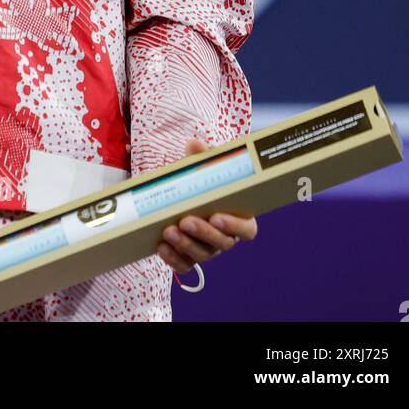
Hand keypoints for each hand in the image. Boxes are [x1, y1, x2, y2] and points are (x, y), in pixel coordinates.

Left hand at [156, 133, 257, 273]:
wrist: (184, 195)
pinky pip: (185, 264)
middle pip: (222, 243)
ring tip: (168, 231)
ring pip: (202, 255)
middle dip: (203, 233)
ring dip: (185, 244)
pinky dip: (173, 259)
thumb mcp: (203, 167)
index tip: (216, 216)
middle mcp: (226, 237)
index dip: (234, 225)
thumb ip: (202, 157)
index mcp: (238, 217)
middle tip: (185, 220)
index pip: (247, 229)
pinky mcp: (190, 257)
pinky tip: (161, 247)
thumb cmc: (201, 181)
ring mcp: (209, 250)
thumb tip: (194, 144)